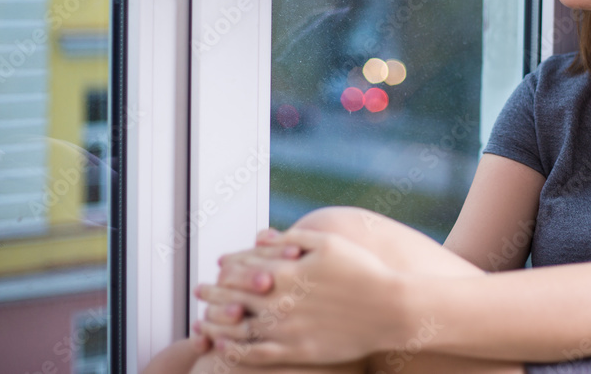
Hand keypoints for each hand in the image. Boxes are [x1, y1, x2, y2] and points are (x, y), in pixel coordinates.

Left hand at [195, 227, 408, 365]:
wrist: (391, 309)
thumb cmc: (363, 272)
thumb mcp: (328, 243)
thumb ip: (291, 238)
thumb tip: (261, 236)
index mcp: (287, 270)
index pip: (242, 267)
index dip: (226, 267)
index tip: (217, 267)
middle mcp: (281, 300)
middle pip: (233, 296)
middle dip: (212, 293)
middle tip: (199, 291)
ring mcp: (287, 328)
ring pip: (237, 327)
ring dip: (216, 323)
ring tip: (203, 321)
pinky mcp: (297, 350)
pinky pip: (255, 354)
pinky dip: (235, 350)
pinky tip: (226, 346)